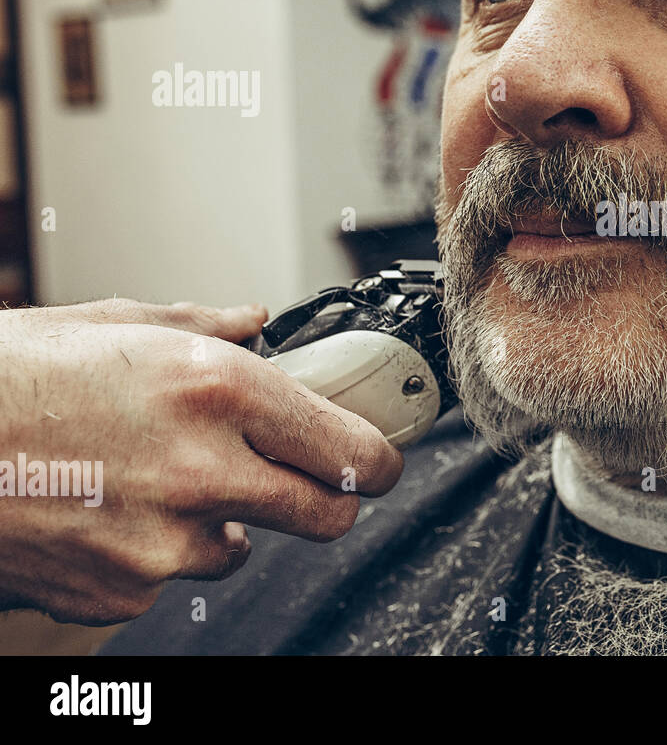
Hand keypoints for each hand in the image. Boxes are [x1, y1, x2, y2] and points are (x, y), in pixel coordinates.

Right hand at [0, 299, 403, 624]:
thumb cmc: (9, 377)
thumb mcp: (114, 325)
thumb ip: (205, 326)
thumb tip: (257, 322)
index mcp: (217, 389)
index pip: (352, 447)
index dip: (380, 456)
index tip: (381, 457)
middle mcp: (203, 470)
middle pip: (328, 514)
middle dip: (328, 499)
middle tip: (301, 479)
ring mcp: (162, 541)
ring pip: (242, 549)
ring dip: (223, 523)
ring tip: (155, 481)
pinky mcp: (120, 592)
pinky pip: (169, 577)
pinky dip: (154, 552)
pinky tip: (108, 511)